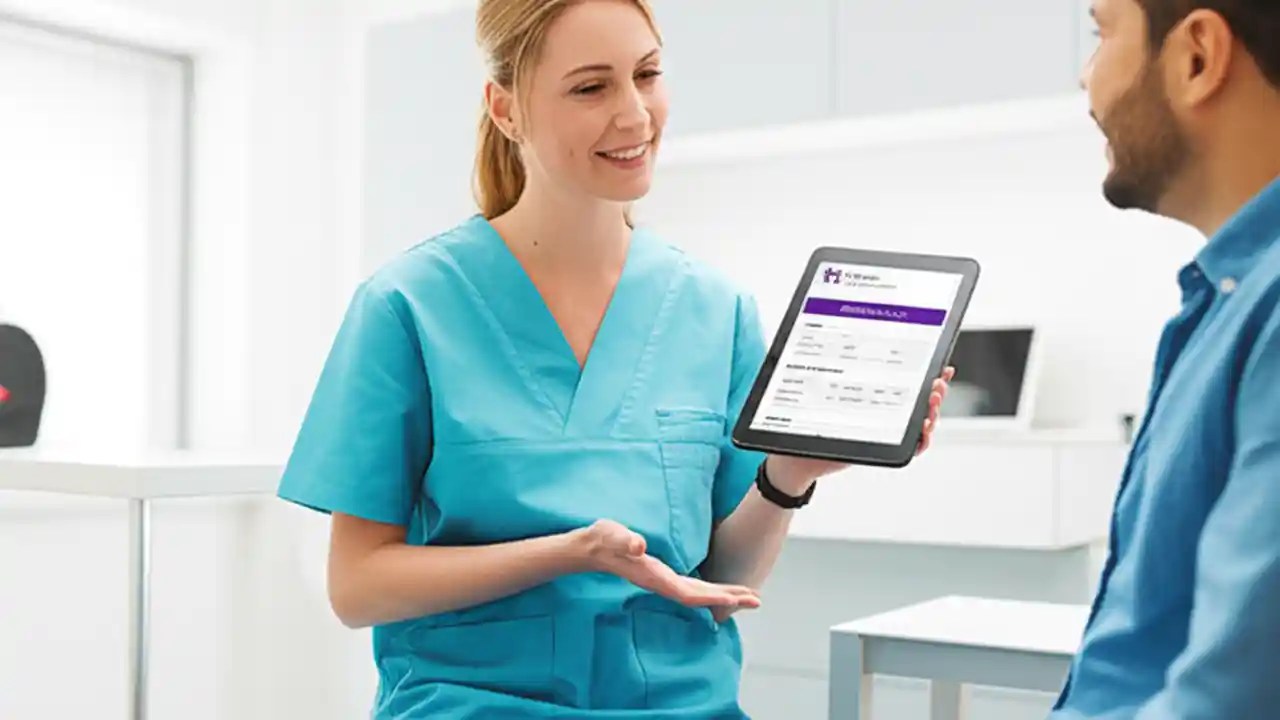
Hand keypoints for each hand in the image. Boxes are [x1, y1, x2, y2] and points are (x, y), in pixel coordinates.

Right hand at [574, 519, 760, 612]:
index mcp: (654, 575)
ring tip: (747, 597)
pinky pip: (692, 587)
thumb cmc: (603, 539)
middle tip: (756, 601)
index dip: (713, 596)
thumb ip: (625, 540)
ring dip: (723, 596)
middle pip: (700, 597)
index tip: (735, 599)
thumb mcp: (613, 534)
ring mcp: (662, 580)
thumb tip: (639, 546)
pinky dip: (710, 590)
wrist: (590, 548)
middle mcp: (661, 582)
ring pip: (698, 593)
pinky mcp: (662, 575)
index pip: (688, 591)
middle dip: (728, 599)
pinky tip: (720, 590)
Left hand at [766, 366, 955, 491]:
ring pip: (919, 423)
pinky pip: (908, 448)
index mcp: (874, 394)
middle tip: (936, 387)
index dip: (928, 374)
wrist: (799, 456)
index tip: (940, 367)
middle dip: (934, 392)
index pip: (908, 380)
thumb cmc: (810, 422)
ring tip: (930, 407)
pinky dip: (920, 441)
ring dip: (931, 414)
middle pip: (919, 400)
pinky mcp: (881, 449)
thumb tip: (852, 339)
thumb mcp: (824, 390)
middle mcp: (885, 412)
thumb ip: (841, 372)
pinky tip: (922, 433)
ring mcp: (886, 431)